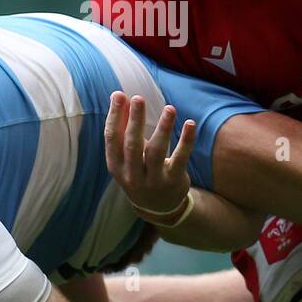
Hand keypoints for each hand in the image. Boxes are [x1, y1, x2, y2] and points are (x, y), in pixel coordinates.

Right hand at [104, 91, 196, 213]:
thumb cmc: (139, 171)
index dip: (114, 116)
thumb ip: (123, 127)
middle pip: (132, 144)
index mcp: (116, 166)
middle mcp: (132, 175)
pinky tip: (190, 123)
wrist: (158, 206)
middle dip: (135, 120)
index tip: (119, 95)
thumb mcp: (127, 156)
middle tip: (138, 98)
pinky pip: (180, 158)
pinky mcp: (173, 180)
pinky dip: (186, 141)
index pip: (112, 139)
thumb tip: (119, 95)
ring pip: (156, 151)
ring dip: (163, 128)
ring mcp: (153, 180)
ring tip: (169, 108)